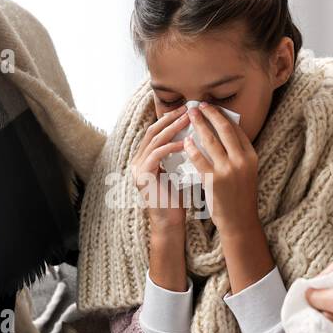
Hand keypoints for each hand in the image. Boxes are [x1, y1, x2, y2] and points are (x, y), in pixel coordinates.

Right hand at [131, 107, 192, 236]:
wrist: (170, 222)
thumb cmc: (177, 198)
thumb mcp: (178, 170)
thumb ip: (179, 154)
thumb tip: (195, 134)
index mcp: (144, 158)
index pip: (156, 132)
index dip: (170, 119)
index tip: (188, 110)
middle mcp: (137, 161)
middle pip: (153, 132)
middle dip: (171, 118)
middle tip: (188, 109)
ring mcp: (137, 168)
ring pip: (155, 140)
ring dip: (173, 128)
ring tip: (188, 119)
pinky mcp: (142, 176)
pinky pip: (156, 155)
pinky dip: (171, 147)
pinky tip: (185, 142)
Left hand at [184, 102, 259, 237]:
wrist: (239, 221)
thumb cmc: (239, 196)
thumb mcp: (244, 172)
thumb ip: (236, 154)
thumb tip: (220, 133)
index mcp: (251, 156)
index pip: (236, 129)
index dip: (222, 116)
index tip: (210, 108)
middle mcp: (242, 160)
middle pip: (224, 129)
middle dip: (209, 114)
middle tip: (198, 105)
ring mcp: (228, 170)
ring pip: (210, 140)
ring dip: (198, 125)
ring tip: (189, 116)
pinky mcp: (214, 180)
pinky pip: (199, 158)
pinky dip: (192, 147)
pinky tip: (185, 141)